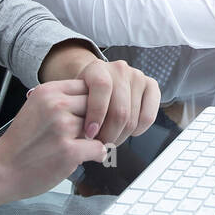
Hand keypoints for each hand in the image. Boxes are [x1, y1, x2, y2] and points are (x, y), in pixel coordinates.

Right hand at [0, 80, 108, 202]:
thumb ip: (60, 101)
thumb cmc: (19, 143)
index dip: (91, 102)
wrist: (1, 170)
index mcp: (48, 92)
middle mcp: (56, 105)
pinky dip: (96, 155)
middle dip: (93, 120)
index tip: (86, 115)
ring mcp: (63, 127)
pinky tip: (86, 157)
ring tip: (80, 146)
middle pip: (95, 105)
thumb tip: (91, 100)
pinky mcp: (69, 151)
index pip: (87, 86)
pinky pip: (99, 148)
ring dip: (93, 138)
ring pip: (98, 127)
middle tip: (85, 133)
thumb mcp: (36, 108)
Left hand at [40, 42, 159, 144]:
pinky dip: (137, 131)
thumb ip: (67, 108)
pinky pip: (148, 116)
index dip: (96, 115)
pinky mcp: (151, 86)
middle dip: (108, 134)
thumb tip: (63, 127)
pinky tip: (126, 134)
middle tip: (98, 146)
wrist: (96, 83)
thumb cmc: (79, 97)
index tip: (88, 134)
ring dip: (120, 137)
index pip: (100, 89)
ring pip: (132, 117)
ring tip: (108, 143)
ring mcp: (137, 76)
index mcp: (96, 68)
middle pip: (119, 109)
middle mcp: (119, 68)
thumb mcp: (68, 98)